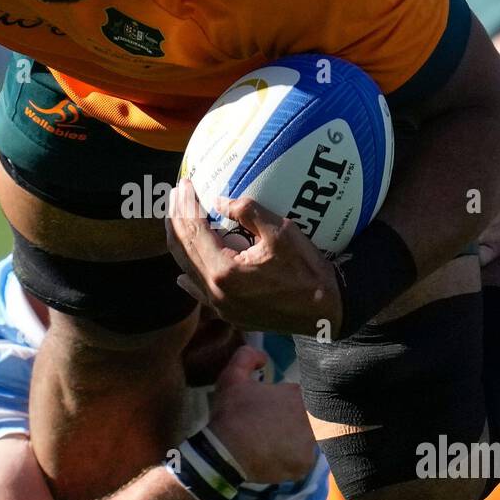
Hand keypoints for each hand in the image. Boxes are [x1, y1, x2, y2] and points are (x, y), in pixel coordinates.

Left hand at [166, 178, 341, 333]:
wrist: (324, 313)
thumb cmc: (307, 271)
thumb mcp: (281, 232)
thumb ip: (247, 212)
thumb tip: (218, 201)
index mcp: (224, 271)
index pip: (193, 232)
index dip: (186, 207)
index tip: (183, 185)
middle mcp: (215, 291)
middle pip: (183, 251)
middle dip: (177, 220)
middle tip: (175, 197)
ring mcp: (220, 306)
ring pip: (188, 270)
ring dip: (181, 243)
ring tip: (177, 221)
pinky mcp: (229, 314)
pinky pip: (200, 292)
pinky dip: (190, 276)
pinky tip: (181, 275)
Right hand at [205, 345, 315, 483]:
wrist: (226, 452)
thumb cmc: (232, 413)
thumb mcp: (232, 377)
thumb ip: (247, 357)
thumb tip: (264, 357)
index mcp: (299, 395)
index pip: (305, 395)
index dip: (289, 401)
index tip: (276, 408)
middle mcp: (312, 419)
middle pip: (310, 418)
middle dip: (295, 420)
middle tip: (274, 426)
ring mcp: (310, 444)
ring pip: (307, 440)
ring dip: (295, 440)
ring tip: (274, 443)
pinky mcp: (304, 465)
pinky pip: (301, 461)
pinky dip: (290, 460)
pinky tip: (274, 457)